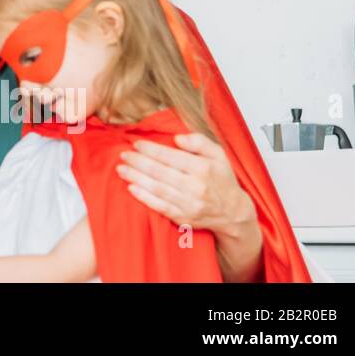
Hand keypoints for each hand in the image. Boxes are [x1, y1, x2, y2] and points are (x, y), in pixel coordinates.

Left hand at [116, 132, 257, 234]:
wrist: (233, 213)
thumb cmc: (222, 180)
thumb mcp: (219, 155)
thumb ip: (199, 142)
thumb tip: (178, 138)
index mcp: (204, 169)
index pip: (171, 156)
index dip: (151, 149)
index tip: (136, 143)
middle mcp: (196, 187)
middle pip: (160, 172)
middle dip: (138, 162)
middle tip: (123, 155)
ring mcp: (189, 204)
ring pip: (157, 189)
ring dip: (136, 178)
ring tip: (121, 169)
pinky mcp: (183, 218)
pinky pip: (160, 207)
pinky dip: (144, 197)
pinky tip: (131, 188)